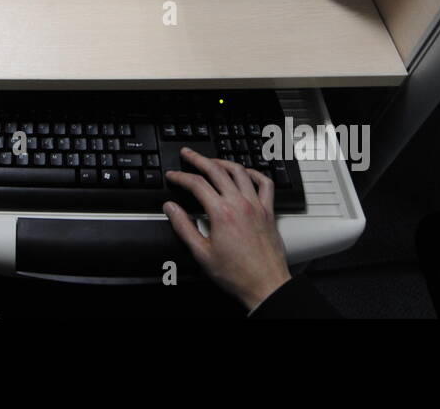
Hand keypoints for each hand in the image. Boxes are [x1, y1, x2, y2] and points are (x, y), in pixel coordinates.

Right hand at [163, 147, 291, 310]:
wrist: (265, 285)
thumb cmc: (236, 274)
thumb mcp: (201, 253)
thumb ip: (184, 227)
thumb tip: (171, 208)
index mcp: (221, 213)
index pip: (197, 184)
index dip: (181, 177)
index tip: (172, 176)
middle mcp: (240, 204)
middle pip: (217, 170)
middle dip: (198, 159)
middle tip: (187, 154)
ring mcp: (256, 205)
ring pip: (239, 172)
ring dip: (223, 162)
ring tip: (211, 161)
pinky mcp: (268, 211)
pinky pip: (265, 184)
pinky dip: (254, 173)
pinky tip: (246, 173)